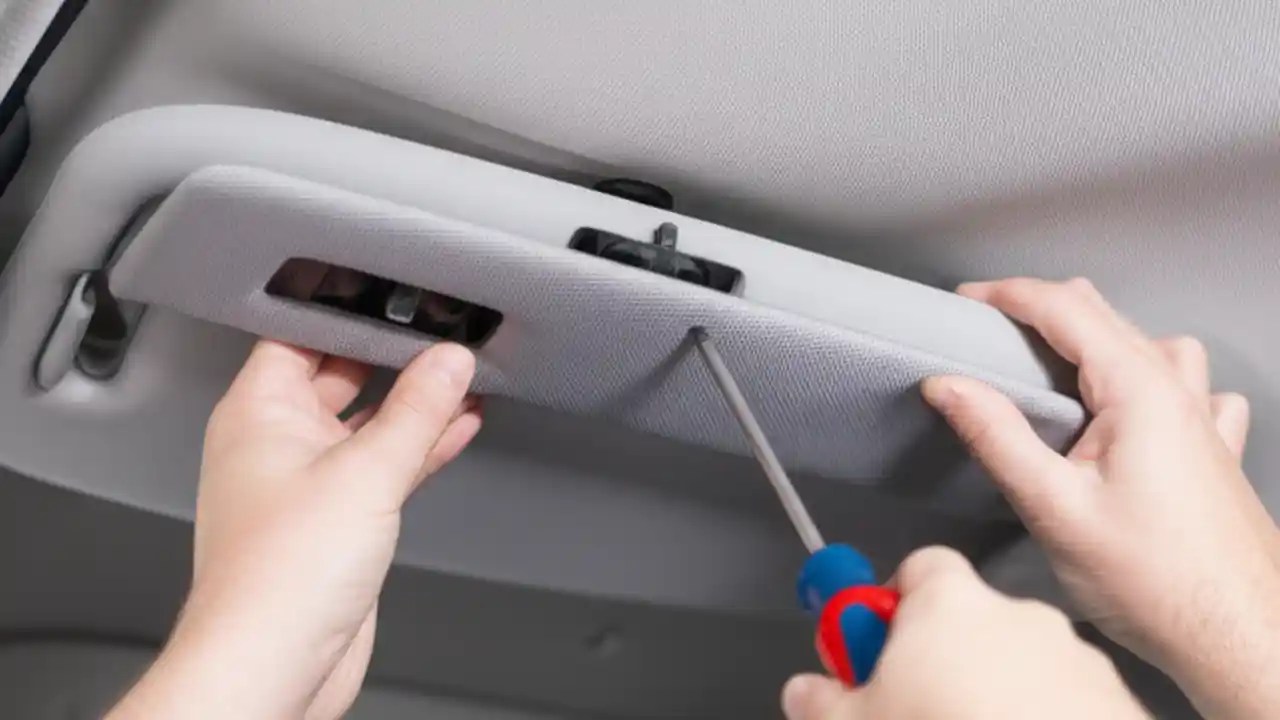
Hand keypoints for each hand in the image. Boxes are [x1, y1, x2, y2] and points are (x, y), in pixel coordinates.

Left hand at [108, 340, 481, 719]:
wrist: (274, 664)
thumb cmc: (278, 577)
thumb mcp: (367, 471)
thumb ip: (416, 410)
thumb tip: (448, 362)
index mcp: (257, 412)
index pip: (300, 333)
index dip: (348, 311)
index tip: (400, 298)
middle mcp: (275, 443)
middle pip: (339, 375)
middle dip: (391, 358)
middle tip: (442, 335)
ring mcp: (306, 482)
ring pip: (367, 423)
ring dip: (413, 406)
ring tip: (464, 380)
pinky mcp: (336, 520)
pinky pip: (382, 467)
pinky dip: (418, 447)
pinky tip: (457, 429)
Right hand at [782, 547, 1148, 719]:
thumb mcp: (866, 715)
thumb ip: (827, 691)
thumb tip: (804, 688)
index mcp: (950, 600)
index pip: (916, 568)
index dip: (891, 605)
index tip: (877, 632)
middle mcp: (1015, 610)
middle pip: (965, 611)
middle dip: (940, 647)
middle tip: (917, 688)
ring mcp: (1068, 650)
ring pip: (1018, 650)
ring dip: (994, 676)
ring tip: (974, 715)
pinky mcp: (1108, 691)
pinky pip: (1064, 687)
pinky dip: (1044, 702)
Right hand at [922, 278, 1279, 719]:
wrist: (1238, 635)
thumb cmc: (1157, 582)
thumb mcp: (1054, 508)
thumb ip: (996, 436)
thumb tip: (949, 386)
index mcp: (1139, 391)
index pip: (1064, 309)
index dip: (1007, 295)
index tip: (967, 301)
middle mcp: (1178, 392)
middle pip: (1105, 316)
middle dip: (1042, 309)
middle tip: (992, 328)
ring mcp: (1204, 418)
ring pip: (1151, 343)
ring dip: (1100, 337)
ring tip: (1058, 362)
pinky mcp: (1214, 451)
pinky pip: (1193, 387)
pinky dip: (1156, 377)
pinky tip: (1138, 407)